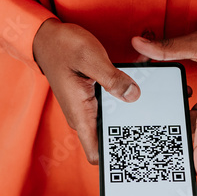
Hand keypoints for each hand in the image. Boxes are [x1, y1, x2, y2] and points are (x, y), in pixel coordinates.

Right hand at [32, 18, 139, 164]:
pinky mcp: (90, 100)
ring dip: (126, 116)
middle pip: (108, 140)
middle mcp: (82, 117)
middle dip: (127, 135)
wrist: (46, 38)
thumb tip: (133, 96)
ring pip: (110, 123)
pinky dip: (121, 102)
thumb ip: (113, 79)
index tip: (134, 151)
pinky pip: (109, 109)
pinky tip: (133, 90)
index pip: (96, 154)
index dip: (114, 157)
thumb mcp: (91, 58)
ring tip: (147, 105)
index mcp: (80, 114)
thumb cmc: (63, 47)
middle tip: (150, 124)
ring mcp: (86, 109)